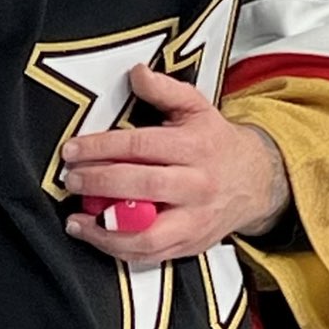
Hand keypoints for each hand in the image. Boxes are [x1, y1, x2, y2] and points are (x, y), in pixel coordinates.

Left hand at [62, 64, 290, 264]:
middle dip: (99, 184)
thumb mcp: (198, 108)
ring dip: (105, 229)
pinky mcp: (189, 245)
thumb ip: (165, 89)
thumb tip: (136, 73)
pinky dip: (117, 249)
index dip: (102, 148)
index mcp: (196, 147)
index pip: (142, 146)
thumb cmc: (216, 145)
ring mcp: (194, 220)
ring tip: (77, 218)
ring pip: (147, 232)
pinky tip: (95, 236)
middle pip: (143, 187)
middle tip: (72, 179)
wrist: (256, 183)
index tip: (73, 150)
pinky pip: (150, 255)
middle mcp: (197, 185)